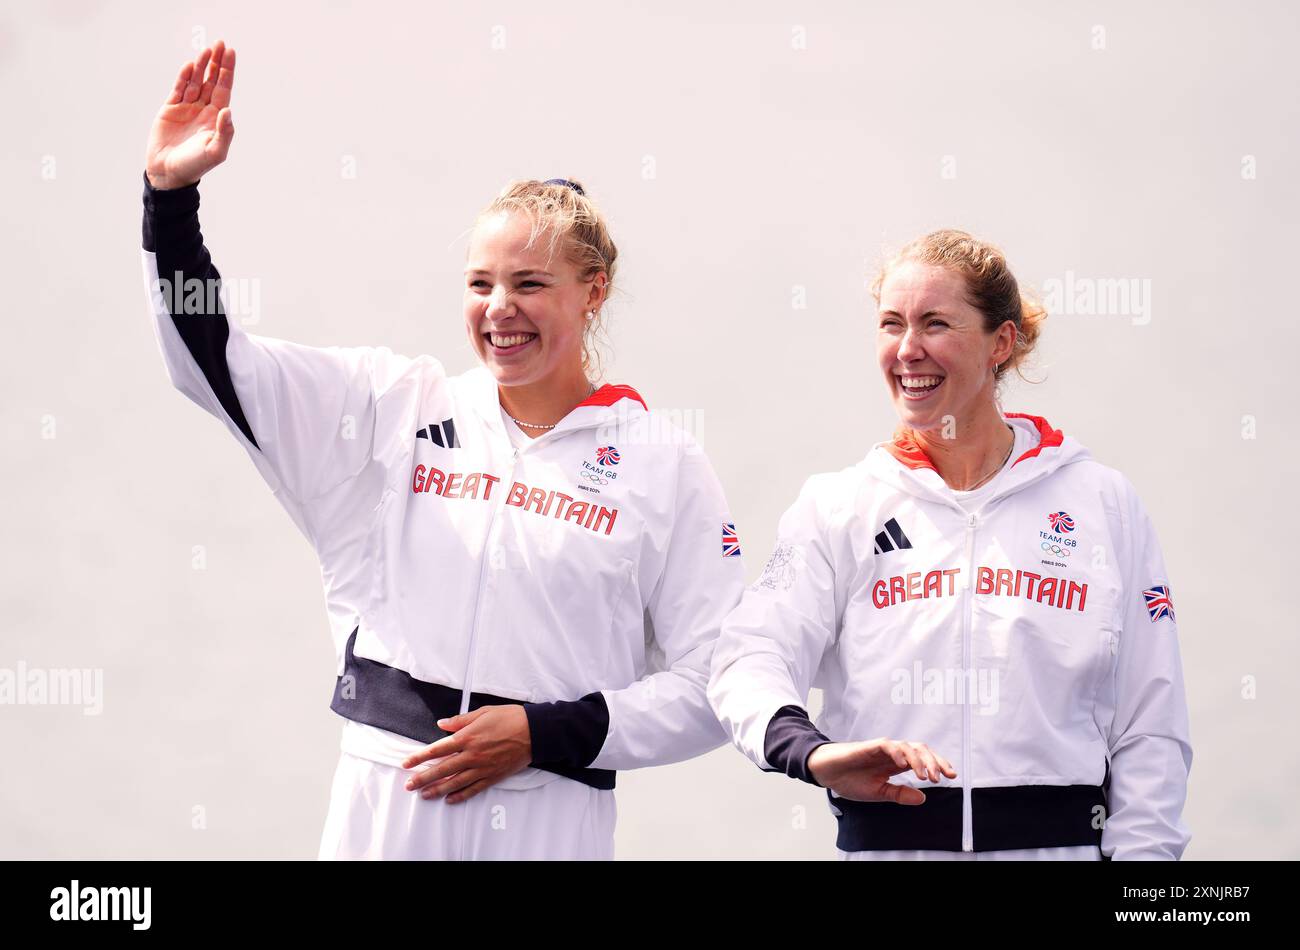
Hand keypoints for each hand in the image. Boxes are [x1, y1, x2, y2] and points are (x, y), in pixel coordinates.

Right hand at [145, 40, 235, 189]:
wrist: (169, 172)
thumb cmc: (195, 165)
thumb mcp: (215, 152)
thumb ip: (224, 132)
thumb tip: (228, 110)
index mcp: (216, 118)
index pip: (224, 89)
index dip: (227, 72)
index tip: (230, 54)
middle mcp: (203, 110)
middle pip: (211, 81)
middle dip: (216, 63)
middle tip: (221, 44)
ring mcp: (187, 108)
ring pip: (195, 81)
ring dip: (201, 66)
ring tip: (206, 50)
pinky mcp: (170, 109)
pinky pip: (179, 88)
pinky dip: (184, 77)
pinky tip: (190, 65)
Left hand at [401, 705, 532, 803]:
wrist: (535, 731)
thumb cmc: (510, 718)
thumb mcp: (483, 712)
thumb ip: (460, 720)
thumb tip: (441, 724)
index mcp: (467, 737)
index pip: (437, 749)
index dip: (419, 757)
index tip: (407, 764)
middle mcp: (472, 755)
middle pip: (442, 769)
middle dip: (423, 778)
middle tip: (409, 785)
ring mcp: (482, 768)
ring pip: (455, 782)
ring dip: (437, 789)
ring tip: (424, 795)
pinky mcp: (493, 776)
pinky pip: (474, 789)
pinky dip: (461, 795)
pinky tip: (450, 800)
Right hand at [807, 738, 956, 804]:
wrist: (828, 773)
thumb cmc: (850, 780)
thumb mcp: (879, 793)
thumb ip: (899, 793)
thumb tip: (923, 797)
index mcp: (896, 764)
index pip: (923, 760)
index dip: (938, 765)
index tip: (951, 776)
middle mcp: (893, 754)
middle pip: (921, 750)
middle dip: (935, 761)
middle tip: (942, 777)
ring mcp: (882, 749)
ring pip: (908, 746)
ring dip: (920, 760)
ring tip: (925, 776)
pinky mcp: (870, 746)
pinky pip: (888, 745)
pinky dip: (898, 753)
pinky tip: (903, 764)